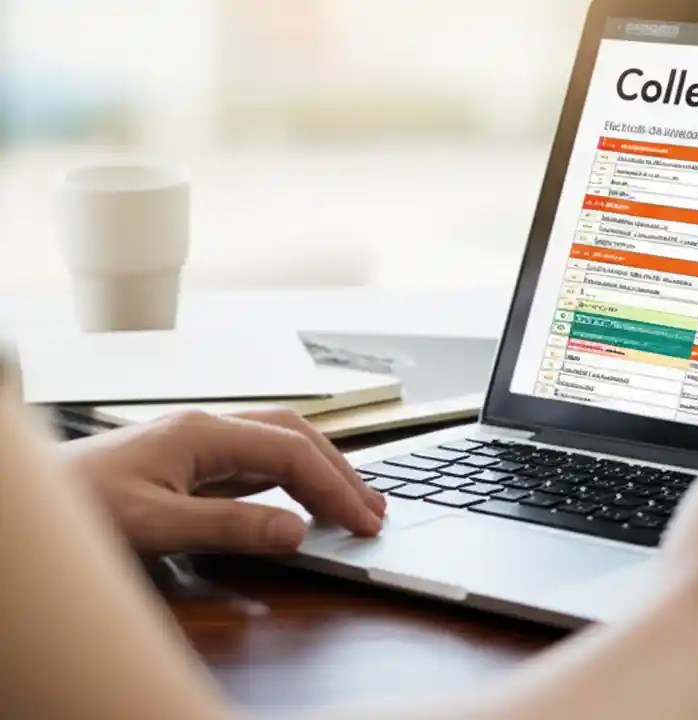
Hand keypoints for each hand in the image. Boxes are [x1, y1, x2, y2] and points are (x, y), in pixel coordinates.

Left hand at [62, 409, 384, 554]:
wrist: (34, 503)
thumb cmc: (77, 507)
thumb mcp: (155, 524)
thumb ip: (230, 527)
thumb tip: (298, 529)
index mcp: (201, 432)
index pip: (289, 452)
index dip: (333, 486)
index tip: (363, 520)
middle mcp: (205, 428)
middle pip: (294, 436)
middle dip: (340, 470)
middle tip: (375, 511)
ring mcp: (197, 443)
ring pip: (279, 444)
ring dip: (321, 471)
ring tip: (355, 504)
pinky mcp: (189, 463)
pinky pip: (257, 464)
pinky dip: (292, 481)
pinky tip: (304, 501)